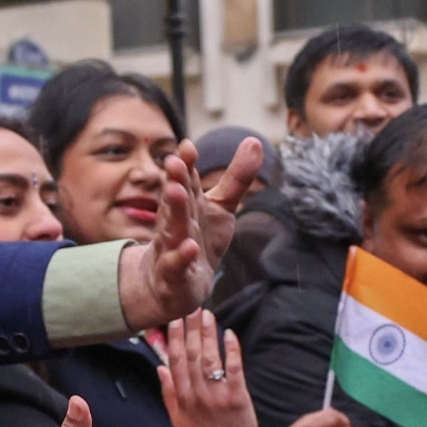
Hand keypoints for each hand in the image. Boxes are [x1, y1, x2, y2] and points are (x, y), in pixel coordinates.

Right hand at [120, 137, 264, 328]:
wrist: (172, 286)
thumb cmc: (198, 239)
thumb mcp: (220, 208)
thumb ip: (236, 178)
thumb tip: (255, 140)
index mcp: (187, 204)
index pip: (186, 180)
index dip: (187, 163)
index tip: (188, 145)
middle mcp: (176, 222)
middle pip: (175, 199)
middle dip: (175, 180)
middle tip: (174, 161)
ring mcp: (171, 248)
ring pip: (171, 228)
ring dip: (172, 210)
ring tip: (174, 190)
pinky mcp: (173, 275)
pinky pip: (175, 265)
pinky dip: (180, 257)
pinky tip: (189, 247)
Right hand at [156, 310, 256, 426]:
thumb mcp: (178, 419)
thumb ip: (169, 393)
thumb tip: (159, 368)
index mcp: (181, 397)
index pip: (175, 362)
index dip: (174, 338)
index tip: (175, 319)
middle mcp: (196, 394)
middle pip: (191, 355)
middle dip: (191, 329)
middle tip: (193, 308)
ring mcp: (216, 395)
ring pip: (208, 358)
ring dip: (207, 334)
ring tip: (208, 315)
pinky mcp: (237, 397)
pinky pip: (233, 369)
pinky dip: (231, 350)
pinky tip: (229, 334)